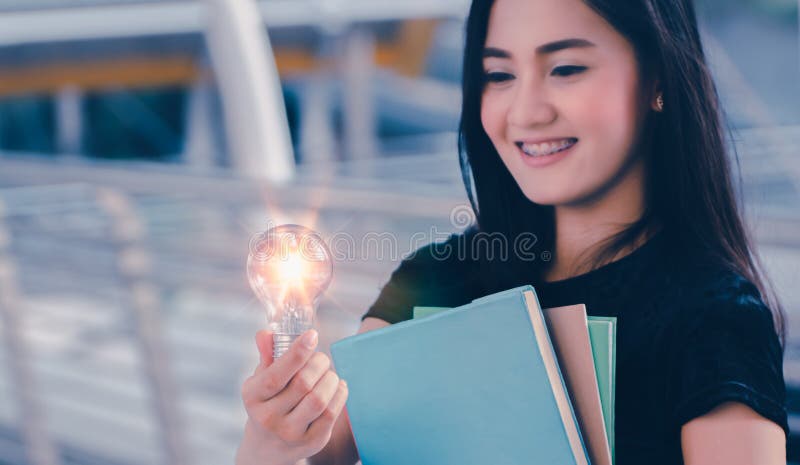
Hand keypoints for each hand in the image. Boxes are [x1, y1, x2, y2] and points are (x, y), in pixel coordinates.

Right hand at [237, 329, 348, 464]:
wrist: (267, 447)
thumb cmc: (268, 403)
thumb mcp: (261, 379)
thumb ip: (267, 354)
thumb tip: (266, 333)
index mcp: (253, 397)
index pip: (276, 374)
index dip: (297, 352)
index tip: (312, 335)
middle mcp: (268, 418)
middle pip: (303, 383)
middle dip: (319, 363)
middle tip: (321, 358)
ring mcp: (290, 433)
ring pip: (319, 399)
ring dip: (330, 379)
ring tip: (329, 374)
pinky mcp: (311, 442)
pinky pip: (331, 413)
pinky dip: (340, 394)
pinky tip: (337, 386)